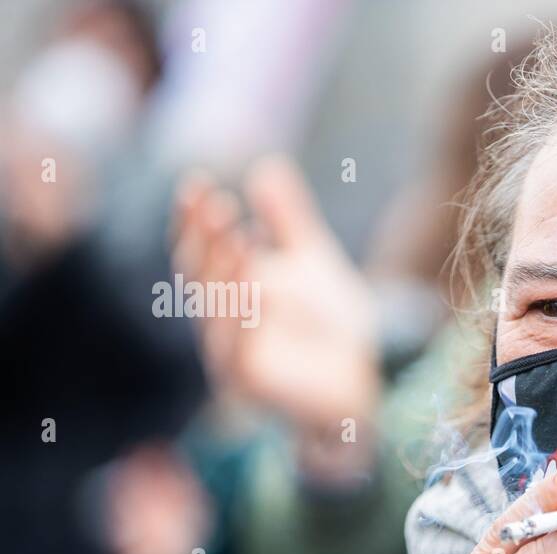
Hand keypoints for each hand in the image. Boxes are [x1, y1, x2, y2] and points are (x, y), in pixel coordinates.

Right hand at [171, 155, 381, 441]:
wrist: (363, 378)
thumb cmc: (331, 324)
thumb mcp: (313, 261)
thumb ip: (288, 219)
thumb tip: (266, 166)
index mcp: (226, 291)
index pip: (197, 250)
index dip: (192, 218)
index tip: (199, 181)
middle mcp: (218, 321)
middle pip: (198, 275)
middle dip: (204, 238)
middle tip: (217, 203)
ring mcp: (228, 354)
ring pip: (216, 310)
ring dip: (223, 272)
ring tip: (235, 235)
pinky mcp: (248, 383)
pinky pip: (239, 348)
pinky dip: (246, 316)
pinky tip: (259, 285)